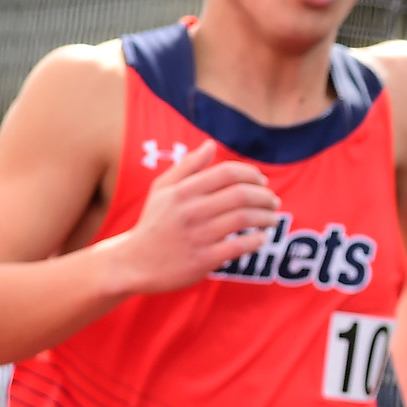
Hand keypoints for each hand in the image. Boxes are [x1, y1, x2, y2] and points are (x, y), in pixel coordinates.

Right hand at [113, 140, 278, 293]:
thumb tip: (211, 144)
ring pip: (244, 219)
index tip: (262, 182)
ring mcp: (197, 236)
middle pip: (241, 195)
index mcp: (183, 191)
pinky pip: (239, 246)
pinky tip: (261, 238)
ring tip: (273, 219)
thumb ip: (188, 165)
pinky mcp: (202, 260)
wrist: (133, 263)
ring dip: (266, 218)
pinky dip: (256, 240)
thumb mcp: (162, 189)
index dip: (252, 174)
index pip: (228, 173)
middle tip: (274, 201)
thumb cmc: (153, 222)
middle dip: (265, 196)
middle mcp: (190, 211)